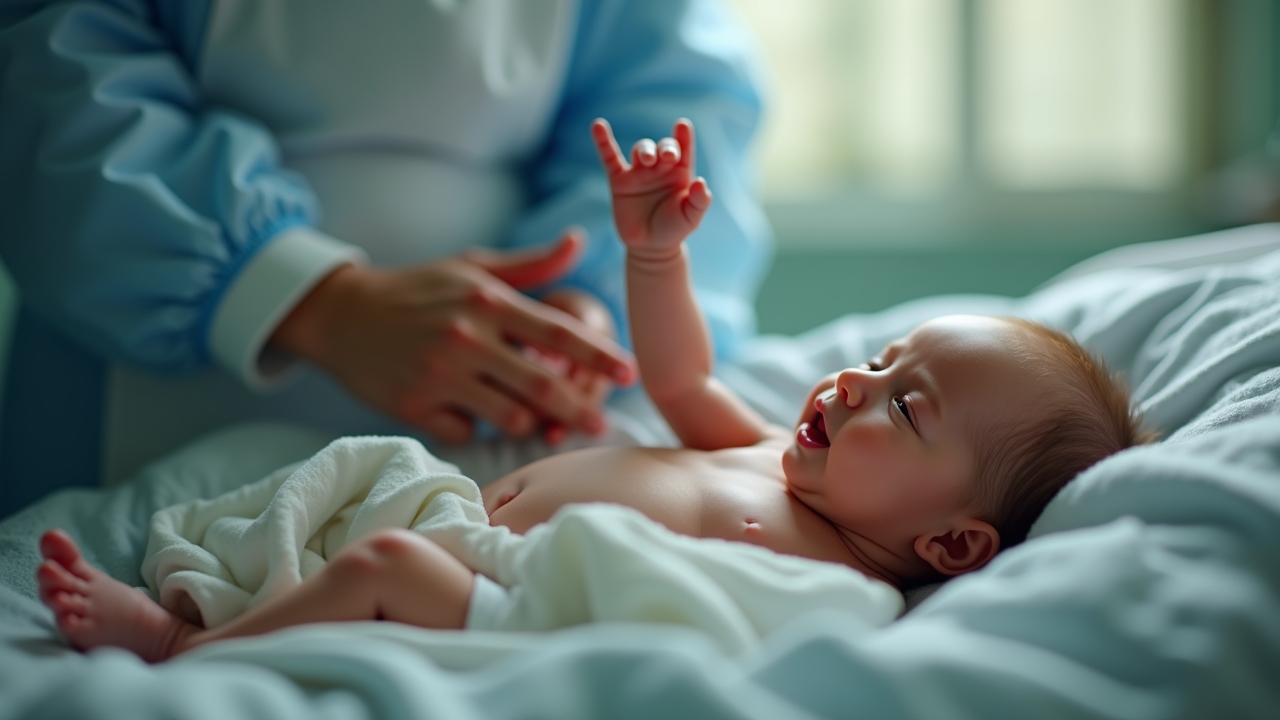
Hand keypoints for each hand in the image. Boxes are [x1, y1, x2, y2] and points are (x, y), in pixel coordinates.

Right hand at [271, 231, 635, 443]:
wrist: (340, 315)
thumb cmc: (418, 289)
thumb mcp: (472, 267)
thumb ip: (531, 264)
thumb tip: (579, 242)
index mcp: (487, 301)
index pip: (558, 332)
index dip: (600, 355)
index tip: (630, 373)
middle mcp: (466, 336)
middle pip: (542, 383)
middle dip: (579, 408)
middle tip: (601, 424)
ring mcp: (439, 373)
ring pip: (508, 416)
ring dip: (527, 423)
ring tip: (531, 419)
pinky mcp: (413, 405)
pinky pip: (465, 432)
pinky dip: (473, 428)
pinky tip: (467, 414)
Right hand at [591, 118, 712, 258]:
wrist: (650, 247)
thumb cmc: (674, 229)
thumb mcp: (691, 217)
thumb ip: (699, 201)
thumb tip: (701, 183)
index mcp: (680, 172)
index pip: (684, 150)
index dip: (684, 137)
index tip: (683, 125)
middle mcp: (660, 168)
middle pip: (662, 147)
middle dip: (665, 147)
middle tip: (666, 156)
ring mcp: (639, 172)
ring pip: (641, 150)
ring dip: (644, 150)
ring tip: (646, 160)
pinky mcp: (619, 180)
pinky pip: (609, 157)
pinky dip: (603, 142)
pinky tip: (598, 126)